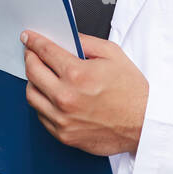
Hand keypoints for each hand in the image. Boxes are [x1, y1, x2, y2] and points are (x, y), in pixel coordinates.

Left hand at [22, 29, 148, 155]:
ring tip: (41, 75)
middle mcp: (65, 97)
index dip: (33, 41)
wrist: (144, 124)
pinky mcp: (63, 135)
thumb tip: (66, 38)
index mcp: (77, 74)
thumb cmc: (132, 92)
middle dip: (29, 58)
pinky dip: (42, 102)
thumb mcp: (113, 54)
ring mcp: (62, 119)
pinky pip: (41, 115)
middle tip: (32, 53)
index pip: (44, 52)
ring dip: (33, 81)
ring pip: (31, 95)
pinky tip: (51, 95)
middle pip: (32, 72)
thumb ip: (85, 42)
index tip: (28, 38)